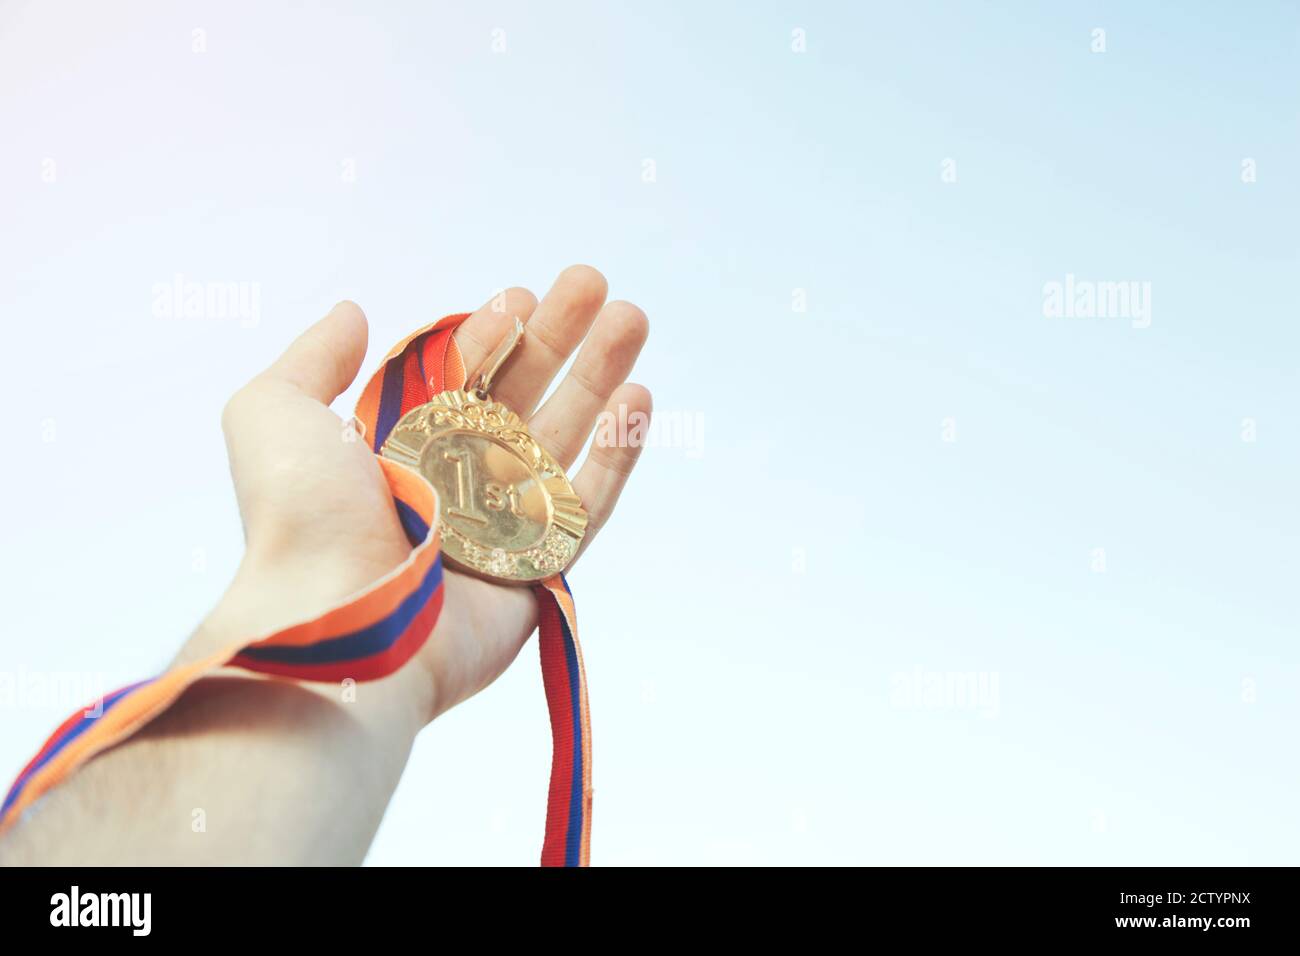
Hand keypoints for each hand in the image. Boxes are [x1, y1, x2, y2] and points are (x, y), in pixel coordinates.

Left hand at [202, 265, 650, 722]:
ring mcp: (499, 525)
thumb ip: (311, 360)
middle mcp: (453, 482)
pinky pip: (589, 504)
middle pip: (521, 396)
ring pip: (564, 438)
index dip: (491, 333)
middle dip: (559, 337)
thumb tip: (353, 311)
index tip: (520, 295)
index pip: (459, 377)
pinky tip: (638, 398)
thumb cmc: (301, 521)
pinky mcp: (539, 568)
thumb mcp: (272, 415)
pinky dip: (618, 453)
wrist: (340, 624)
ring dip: (600, 377)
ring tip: (631, 319)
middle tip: (593, 284)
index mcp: (398, 447)